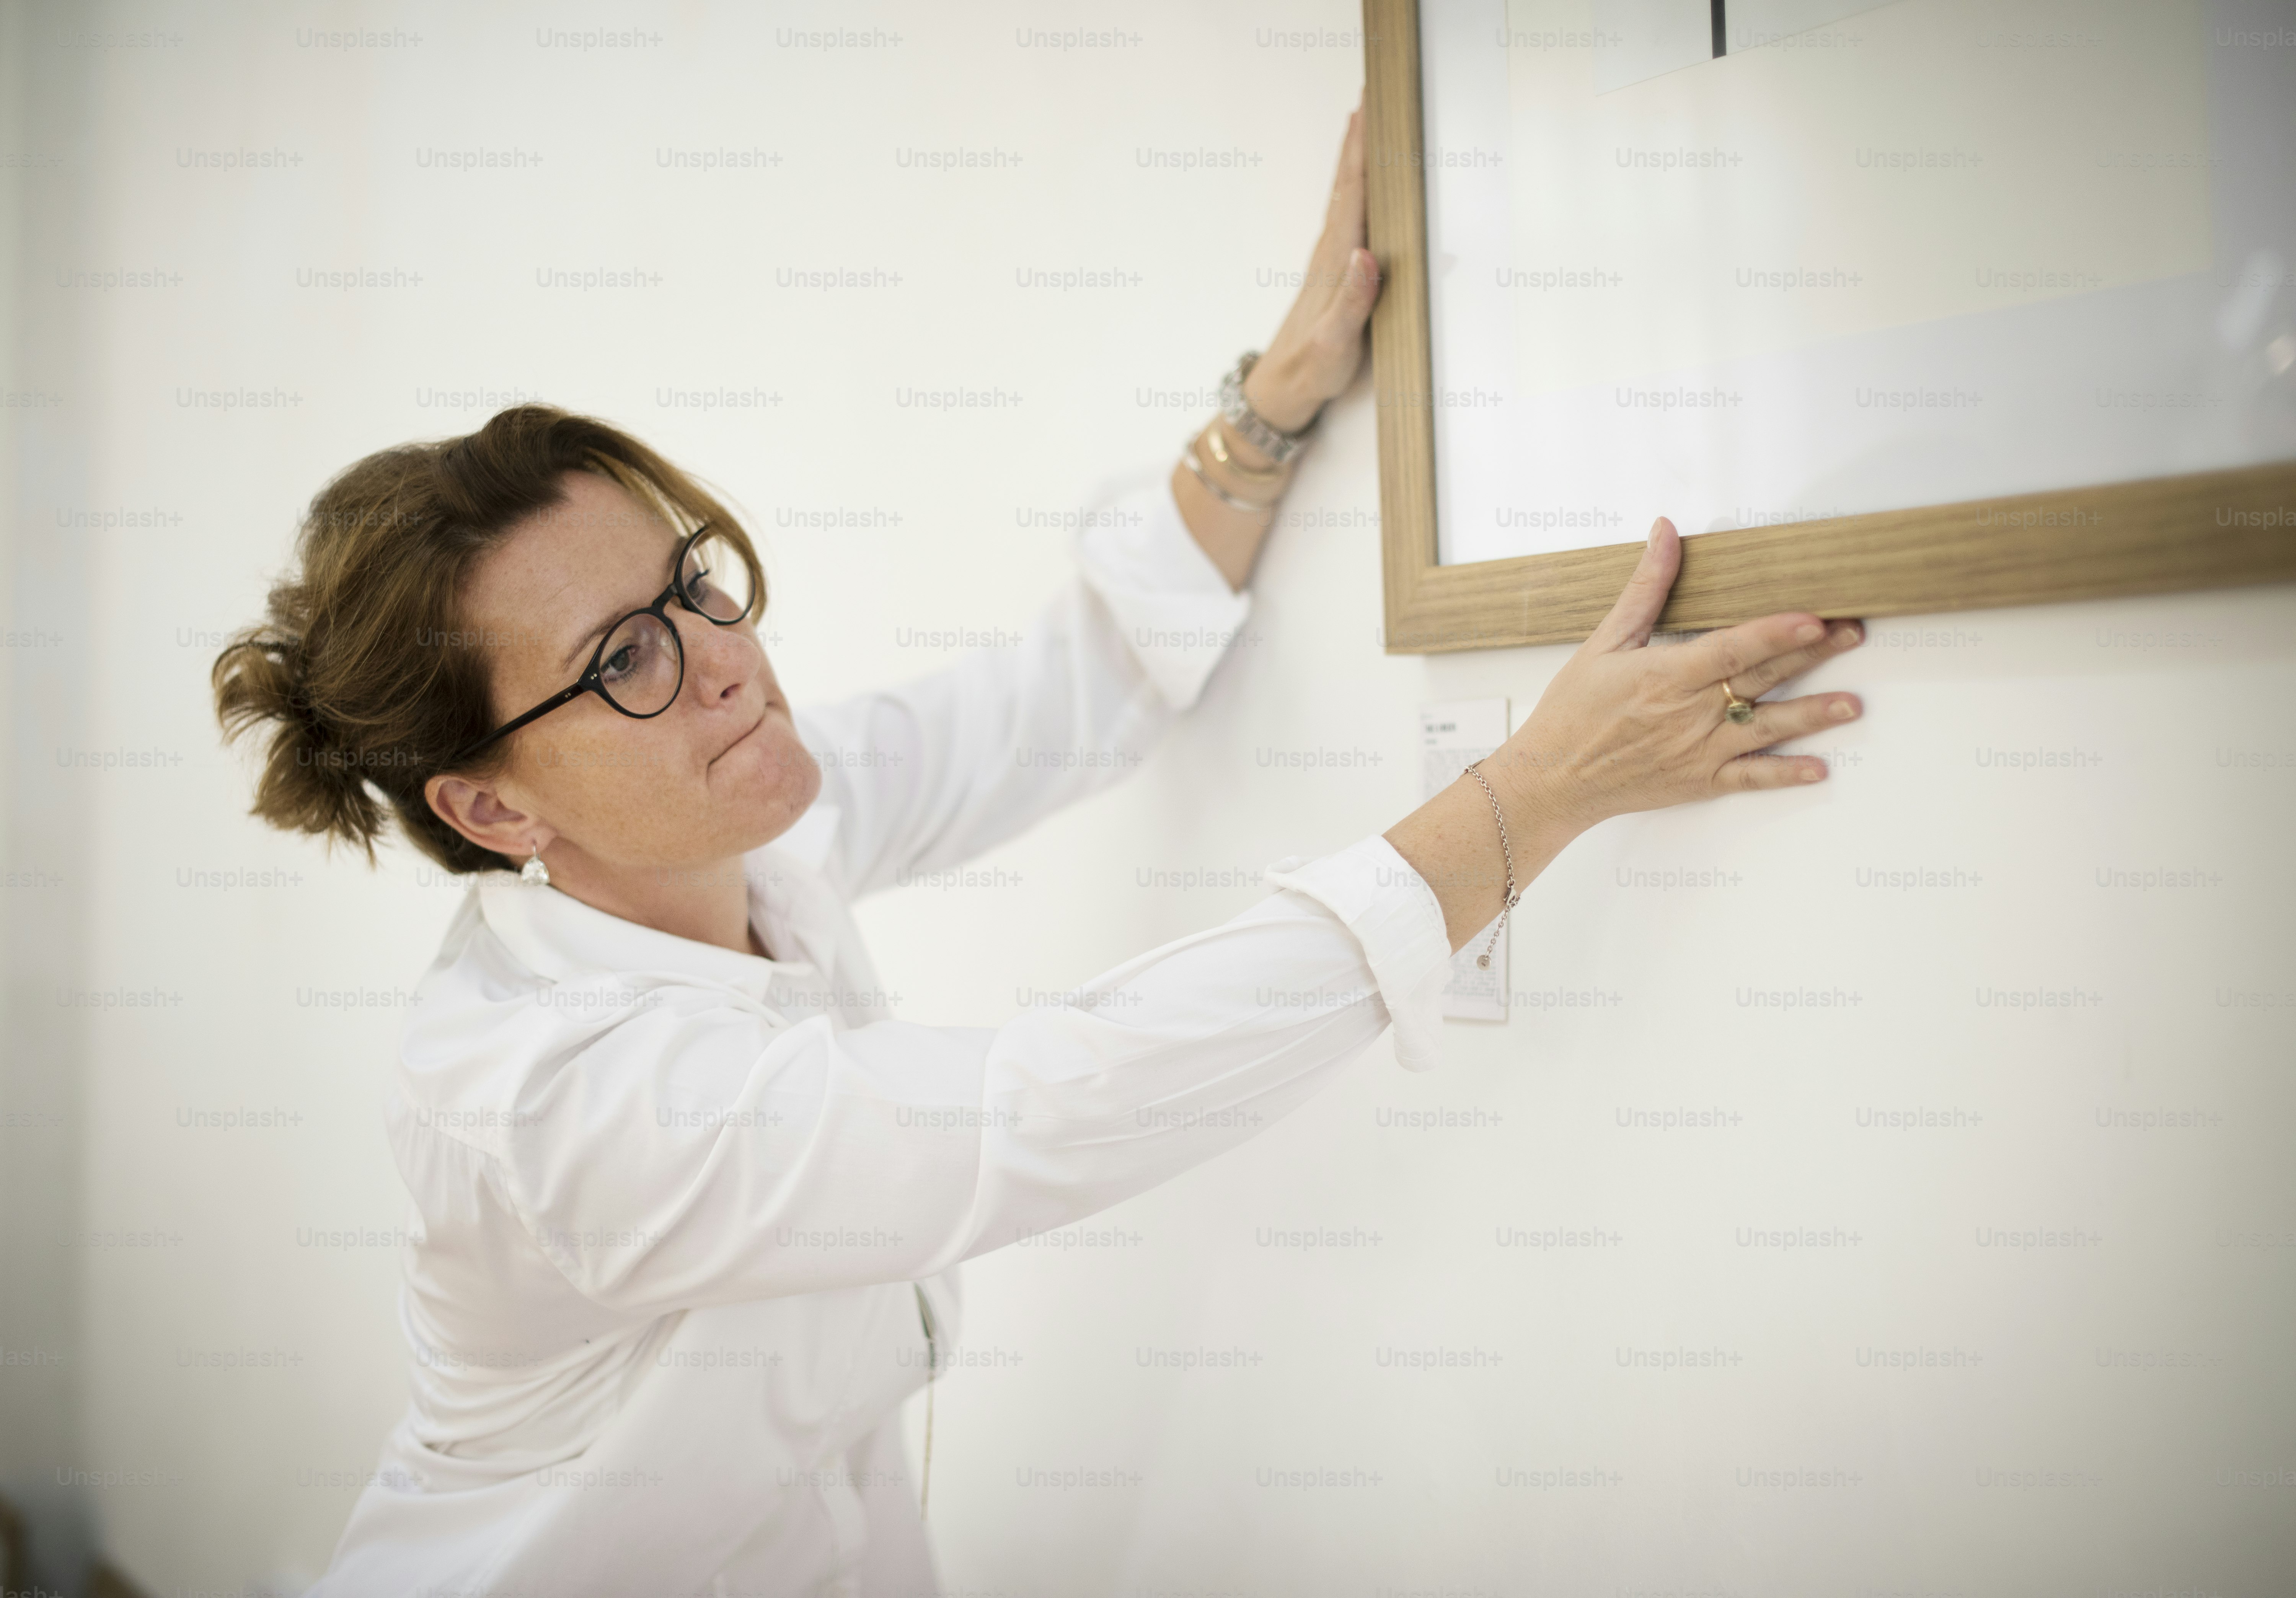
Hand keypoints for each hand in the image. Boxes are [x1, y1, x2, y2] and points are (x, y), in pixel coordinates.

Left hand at [1241, 104, 1382, 436]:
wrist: (1283, 389)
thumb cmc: (1312, 368)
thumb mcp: (1335, 341)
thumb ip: (1353, 301)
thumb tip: (1367, 255)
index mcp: (1336, 261)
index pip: (1352, 194)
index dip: (1361, 151)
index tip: (1369, 110)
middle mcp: (1331, 252)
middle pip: (1347, 184)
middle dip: (1358, 139)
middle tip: (1371, 94)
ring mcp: (1331, 260)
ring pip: (1346, 196)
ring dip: (1356, 158)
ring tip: (1365, 122)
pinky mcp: (1335, 272)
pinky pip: (1348, 217)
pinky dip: (1356, 190)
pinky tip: (1361, 186)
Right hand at [1487, 518, 1865, 836]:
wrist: (1551, 780)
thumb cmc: (1573, 711)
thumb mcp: (1603, 643)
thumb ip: (1645, 590)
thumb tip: (1666, 533)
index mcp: (1665, 676)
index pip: (1732, 649)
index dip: (1776, 633)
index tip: (1814, 618)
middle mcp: (1687, 714)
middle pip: (1761, 678)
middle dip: (1812, 655)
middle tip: (1853, 633)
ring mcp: (1697, 751)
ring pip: (1765, 728)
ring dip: (1812, 716)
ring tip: (1852, 704)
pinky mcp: (1698, 781)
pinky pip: (1749, 778)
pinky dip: (1783, 774)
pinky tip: (1817, 769)